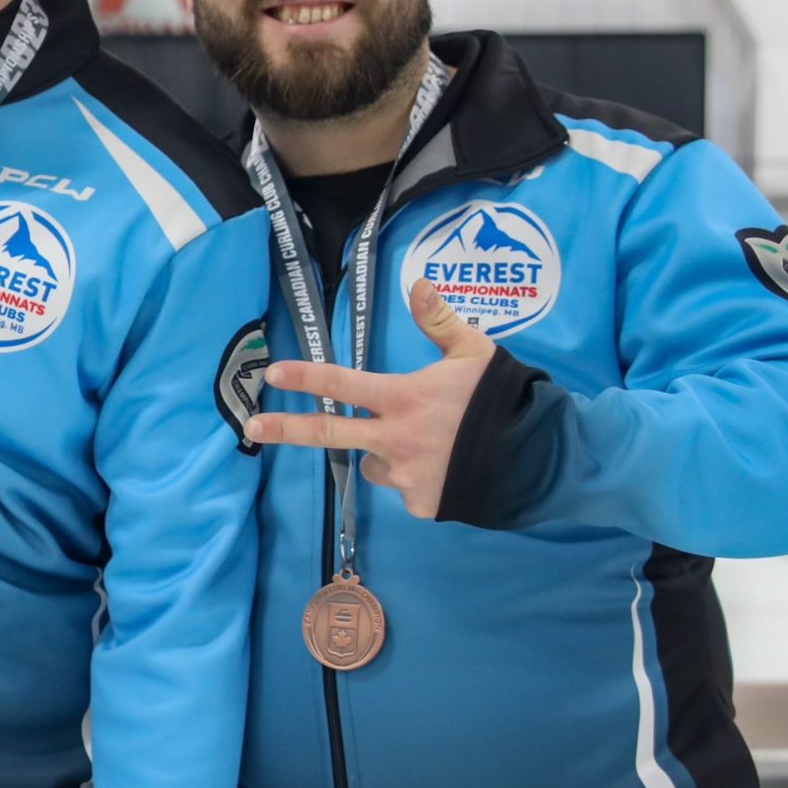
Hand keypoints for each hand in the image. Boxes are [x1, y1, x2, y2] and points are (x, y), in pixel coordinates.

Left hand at [242, 279, 494, 517]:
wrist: (536, 461)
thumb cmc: (501, 400)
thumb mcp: (475, 354)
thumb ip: (440, 322)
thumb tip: (417, 284)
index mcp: (403, 398)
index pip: (342, 385)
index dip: (305, 378)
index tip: (273, 376)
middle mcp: (395, 439)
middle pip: (328, 434)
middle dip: (285, 429)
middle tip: (252, 427)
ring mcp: (404, 475)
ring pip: (373, 461)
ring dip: (384, 452)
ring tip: (427, 442)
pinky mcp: (419, 504)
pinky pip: (402, 486)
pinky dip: (412, 476)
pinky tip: (442, 466)